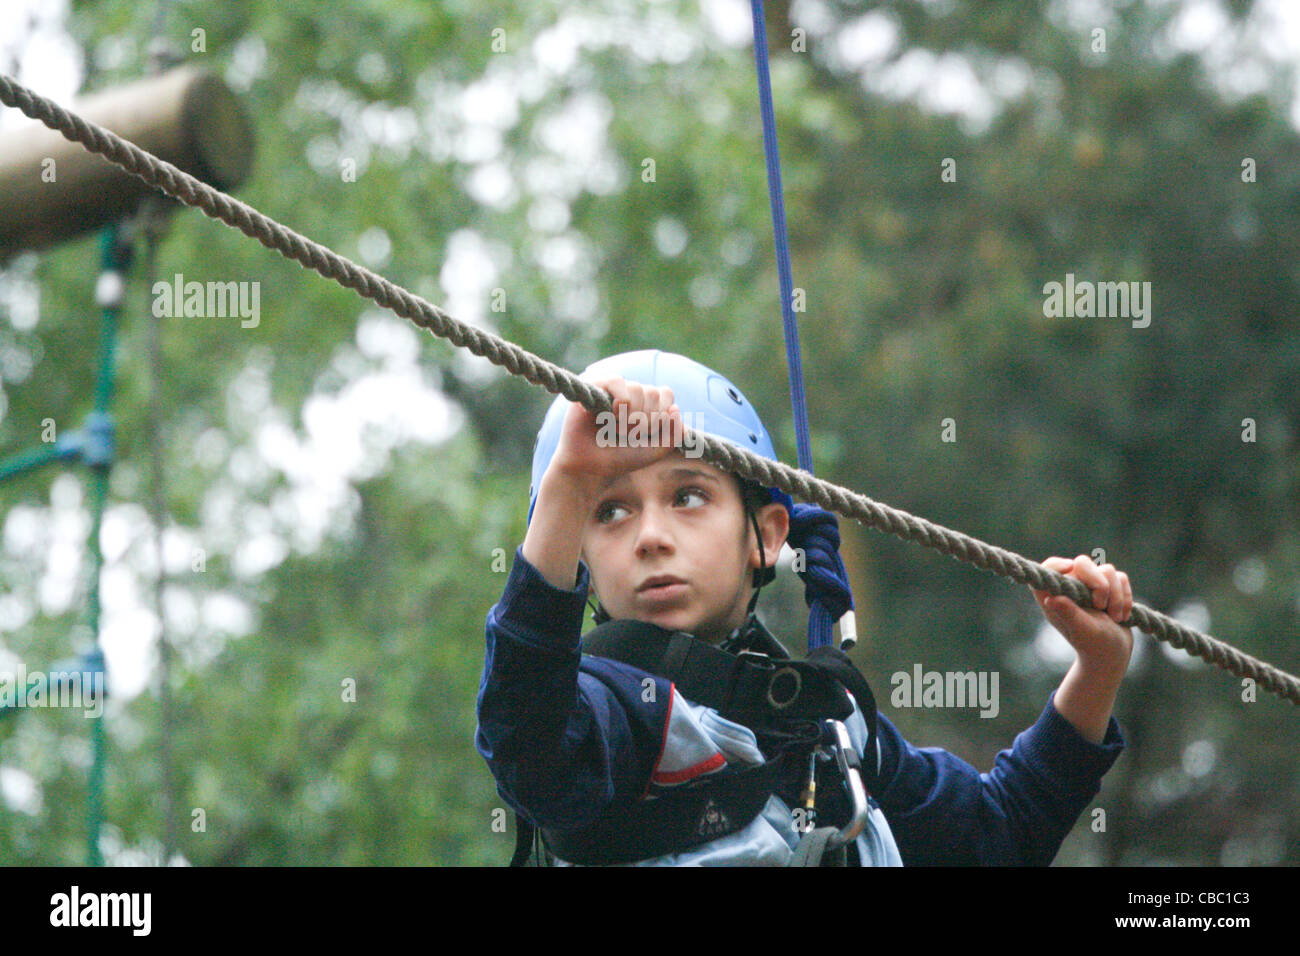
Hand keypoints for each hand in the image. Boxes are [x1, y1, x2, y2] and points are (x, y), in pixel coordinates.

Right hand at [549, 375, 685, 487]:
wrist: (588, 466)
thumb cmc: (619, 457)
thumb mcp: (653, 451)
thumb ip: (672, 435)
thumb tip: (676, 409)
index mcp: (646, 404)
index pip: (666, 394)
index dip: (662, 415)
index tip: (649, 434)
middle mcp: (631, 393)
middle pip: (654, 392)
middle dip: (646, 421)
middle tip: (630, 436)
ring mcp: (613, 389)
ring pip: (638, 388)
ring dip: (631, 417)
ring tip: (616, 429)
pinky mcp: (595, 386)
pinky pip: (618, 381)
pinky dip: (621, 403)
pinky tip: (609, 417)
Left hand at [1031, 554, 1133, 675]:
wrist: (1114, 654)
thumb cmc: (1093, 645)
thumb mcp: (1081, 629)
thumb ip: (1068, 613)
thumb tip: (1050, 598)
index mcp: (1055, 595)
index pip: (1049, 568)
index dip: (1057, 564)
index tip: (1070, 568)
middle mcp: (1071, 587)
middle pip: (1083, 563)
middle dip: (1100, 584)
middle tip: (1100, 606)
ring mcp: (1091, 586)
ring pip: (1107, 570)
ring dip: (1116, 596)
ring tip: (1114, 617)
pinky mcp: (1109, 587)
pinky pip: (1122, 578)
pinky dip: (1126, 597)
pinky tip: (1122, 616)